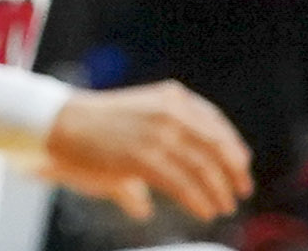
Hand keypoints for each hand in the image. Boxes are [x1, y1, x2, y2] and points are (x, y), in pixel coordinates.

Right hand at [43, 79, 253, 220]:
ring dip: (217, 189)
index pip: (214, 121)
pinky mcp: (144, 157)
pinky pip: (182, 182)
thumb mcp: (135, 125)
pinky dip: (198, 199)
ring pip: (201, 166)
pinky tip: (205, 210)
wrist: (64, 123)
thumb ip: (152, 152)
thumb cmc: (96, 127)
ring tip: (224, 206)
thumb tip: (143, 205)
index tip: (243, 165)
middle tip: (242, 191)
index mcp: (171, 97)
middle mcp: (169, 110)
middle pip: (214, 144)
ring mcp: (157, 132)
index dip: (232, 145)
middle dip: (233, 170)